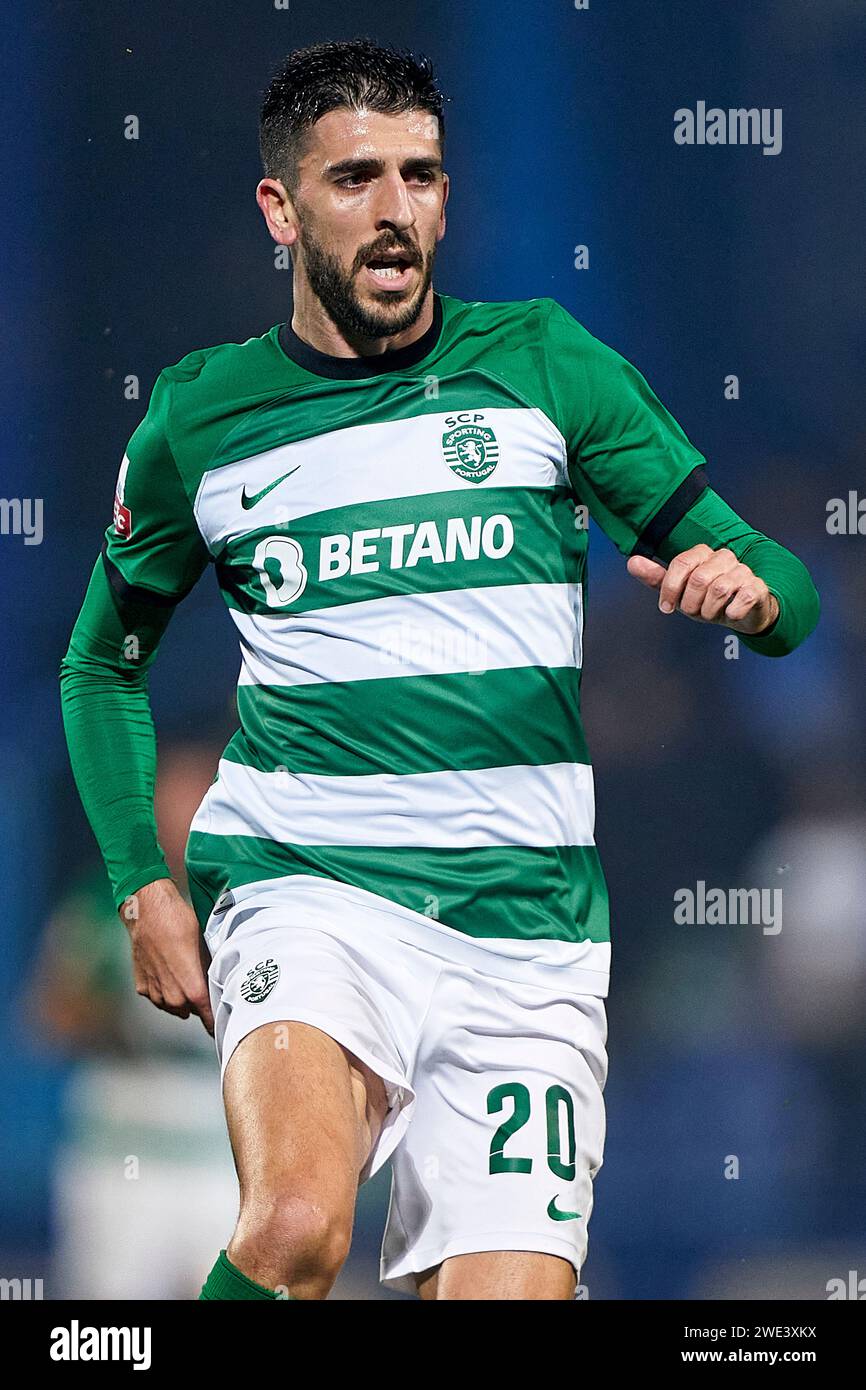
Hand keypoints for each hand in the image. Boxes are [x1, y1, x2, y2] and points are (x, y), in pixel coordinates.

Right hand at [119, 878, 214, 1034]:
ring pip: (173, 1006)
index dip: (216, 1022)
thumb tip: (220, 987)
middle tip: (200, 982)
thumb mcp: (205, 947)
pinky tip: (166, 969)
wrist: (149, 912)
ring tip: (182, 973)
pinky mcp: (142, 987)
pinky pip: (157, 996)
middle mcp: (173, 998)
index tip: (222, 1025)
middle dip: (196, 1002)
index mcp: (193, 991)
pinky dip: (162, 988)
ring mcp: (154, 994)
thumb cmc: (181, 925)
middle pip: (190, 1012)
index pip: (208, 1019)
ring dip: (178, 996)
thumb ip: (211, 974)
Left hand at [627, 544, 778, 634]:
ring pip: (719, 589)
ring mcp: (742, 571)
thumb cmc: (705, 600)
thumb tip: (632, 562)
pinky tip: (730, 614)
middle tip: (693, 612)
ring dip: (709, 610)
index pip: (681, 563)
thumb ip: (656, 577)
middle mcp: (723, 557)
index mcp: (702, 554)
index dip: (670, 588)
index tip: (665, 608)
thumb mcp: (678, 591)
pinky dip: (732, 612)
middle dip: (690, 604)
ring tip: (711, 613)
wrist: (739, 613)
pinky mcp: (757, 587)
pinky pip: (743, 598)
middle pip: (699, 579)